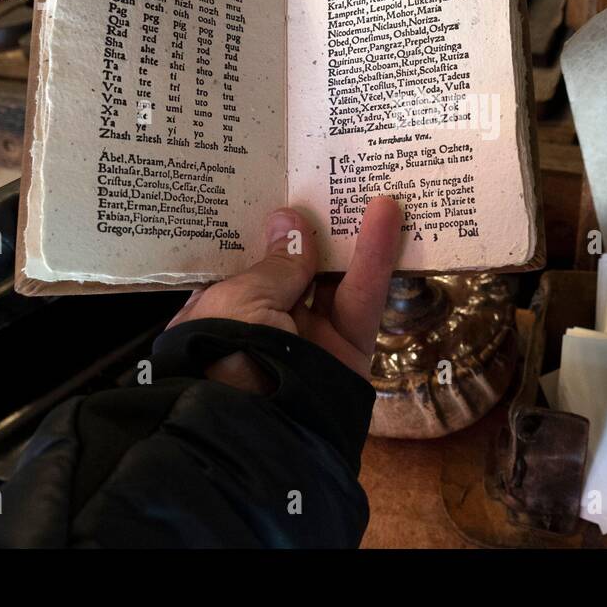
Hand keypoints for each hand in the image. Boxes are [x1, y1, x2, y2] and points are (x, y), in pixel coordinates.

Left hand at [167, 197, 401, 382]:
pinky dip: (376, 257)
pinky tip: (386, 214)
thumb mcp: (240, 298)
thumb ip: (276, 262)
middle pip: (297, 267)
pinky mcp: (349, 350)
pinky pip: (363, 298)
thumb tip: (289, 220)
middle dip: (313, 226)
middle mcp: (264, 324)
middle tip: (330, 175)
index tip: (282, 184)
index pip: (246, 263)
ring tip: (368, 182)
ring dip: (352, 232)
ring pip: (336, 278)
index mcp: (220, 312)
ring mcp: (309, 338)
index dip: (266, 228)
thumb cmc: (226, 354)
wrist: (257, 431)